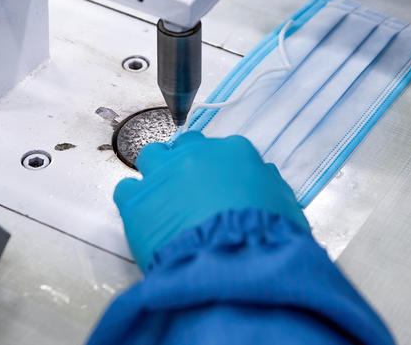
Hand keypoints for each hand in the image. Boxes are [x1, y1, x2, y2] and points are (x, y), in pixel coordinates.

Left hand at [114, 132, 309, 269]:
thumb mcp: (284, 205)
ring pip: (150, 157)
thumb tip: (261, 177)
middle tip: (190, 191)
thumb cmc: (264, 236)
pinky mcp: (135, 199)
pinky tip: (145, 218)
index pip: (220, 149)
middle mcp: (194, 153)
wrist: (230, 263)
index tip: (217, 184)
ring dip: (157, 174)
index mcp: (233, 151)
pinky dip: (134, 201)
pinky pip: (126, 189)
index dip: (218, 169)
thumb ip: (268, 184)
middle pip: (183, 147)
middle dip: (185, 164)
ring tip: (163, 200)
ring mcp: (162, 173)